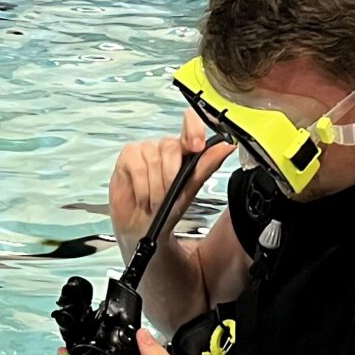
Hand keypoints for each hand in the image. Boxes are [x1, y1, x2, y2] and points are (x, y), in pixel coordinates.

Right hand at [110, 114, 232, 258]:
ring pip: (153, 159)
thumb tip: (226, 146)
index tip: (197, 145)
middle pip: (171, 147)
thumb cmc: (166, 209)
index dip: (193, 129)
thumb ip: (207, 166)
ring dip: (156, 188)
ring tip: (154, 201)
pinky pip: (137, 166)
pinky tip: (142, 197)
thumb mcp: (190, 190)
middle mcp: (164, 147)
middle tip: (168, 196)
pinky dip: (142, 187)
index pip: (190, 126)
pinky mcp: (128, 156)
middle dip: (170, 178)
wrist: (144, 229)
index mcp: (183, 151)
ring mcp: (144, 150)